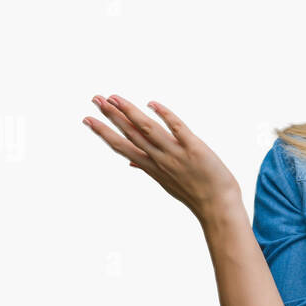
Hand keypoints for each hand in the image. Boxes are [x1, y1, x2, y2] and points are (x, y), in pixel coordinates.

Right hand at [83, 94, 241, 218]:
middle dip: (111, 116)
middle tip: (95, 98)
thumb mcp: (167, 183)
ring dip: (130, 112)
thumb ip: (148, 168)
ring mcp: (175, 154)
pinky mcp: (194, 149)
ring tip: (114, 98)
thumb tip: (131, 162)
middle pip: (130, 134)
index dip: (104, 133)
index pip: (122, 147)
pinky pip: (177, 128)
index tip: (88, 119)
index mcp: (151, 167)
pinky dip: (165, 115)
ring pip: (147, 129)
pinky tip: (152, 104)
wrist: (218, 208)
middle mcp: (159, 160)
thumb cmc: (195, 194)